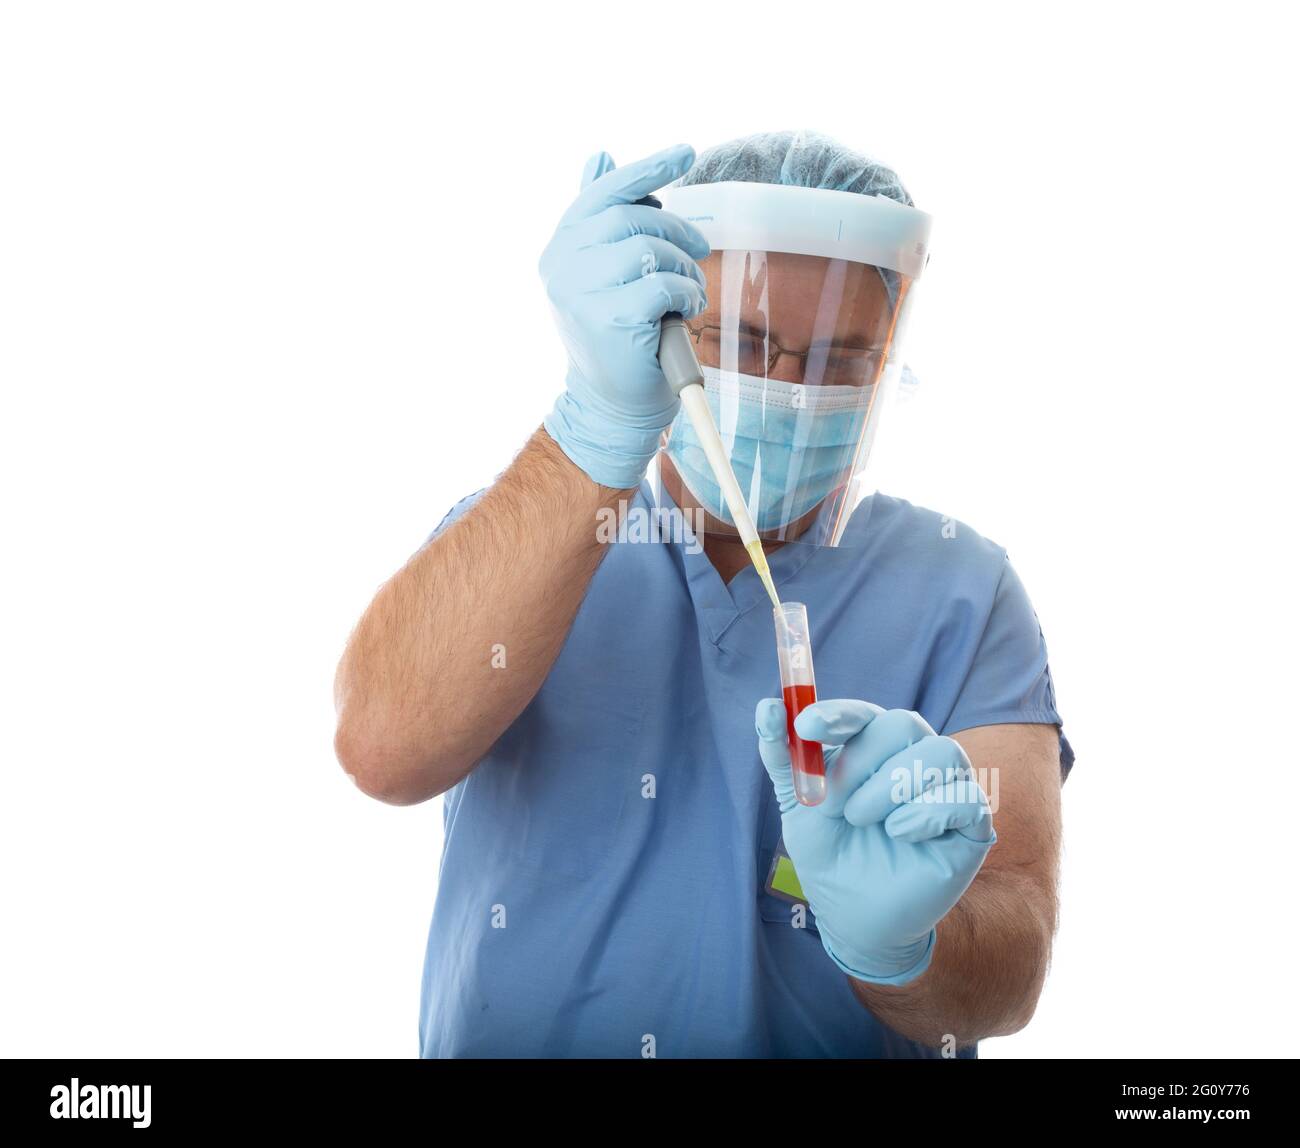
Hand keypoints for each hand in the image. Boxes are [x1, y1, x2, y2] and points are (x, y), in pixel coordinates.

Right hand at [540, 144, 709, 488]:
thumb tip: (600, 154)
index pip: (602, 193)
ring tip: (690, 292)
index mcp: (559, 249)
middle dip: (676, 231)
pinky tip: (686, 310)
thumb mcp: (602, 273)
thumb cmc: (616, 337)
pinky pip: (664, 284)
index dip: (646, 170)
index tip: (685, 153)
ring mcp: (581, 293)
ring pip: (650, 251)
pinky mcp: (611, 319)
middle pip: (631, 219)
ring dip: (684, 268)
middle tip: (698, 251)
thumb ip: (601, 220)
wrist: (611, 404)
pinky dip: (686, 294)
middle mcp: (560, 267)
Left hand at [756, 698, 995, 984]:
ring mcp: (947, 789)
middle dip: (860, 761)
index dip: (836, 714)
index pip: (863, 713)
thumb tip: (767, 706)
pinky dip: (927, 813)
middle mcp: (914, 759)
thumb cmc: (831, 856)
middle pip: (903, 723)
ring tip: (864, 820)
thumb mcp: (798, 807)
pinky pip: (966, 798)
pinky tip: (901, 835)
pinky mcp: (972, 825)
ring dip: (893, 786)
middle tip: (832, 804)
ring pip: (943, 752)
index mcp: (873, 747)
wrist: (854, 919)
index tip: (805, 727)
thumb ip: (782, 757)